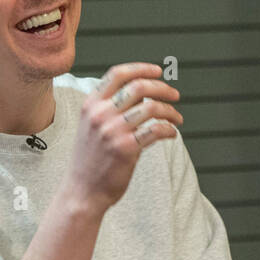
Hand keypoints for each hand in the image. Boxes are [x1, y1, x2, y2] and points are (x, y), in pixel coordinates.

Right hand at [65, 62, 182, 212]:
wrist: (82, 191)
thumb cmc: (90, 160)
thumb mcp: (91, 126)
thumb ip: (110, 108)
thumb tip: (143, 94)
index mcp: (91, 104)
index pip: (118, 74)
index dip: (141, 68)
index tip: (158, 71)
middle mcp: (100, 114)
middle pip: (139, 87)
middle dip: (162, 88)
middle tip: (175, 95)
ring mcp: (113, 130)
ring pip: (151, 107)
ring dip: (170, 111)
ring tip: (177, 118)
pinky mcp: (126, 148)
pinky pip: (156, 130)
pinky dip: (169, 129)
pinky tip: (172, 133)